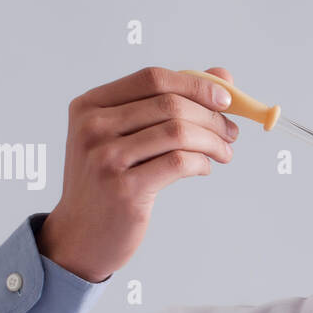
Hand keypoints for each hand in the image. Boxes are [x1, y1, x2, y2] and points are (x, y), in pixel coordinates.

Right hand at [38, 66, 240, 282]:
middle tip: (230, 132)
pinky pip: (179, 163)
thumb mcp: (124, 136)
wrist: (81, 236)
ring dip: (212, 141)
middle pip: (170, 104)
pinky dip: (201, 163)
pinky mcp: (124, 189)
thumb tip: (222, 77)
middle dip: (211, 116)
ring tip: (224, 152)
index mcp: (90, 105)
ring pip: (178, 132)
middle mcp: (93, 127)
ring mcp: (106, 158)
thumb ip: (167, 103)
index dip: (195, 84)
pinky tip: (204, 168)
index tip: (225, 99)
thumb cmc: (109, 182)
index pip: (153, 79)